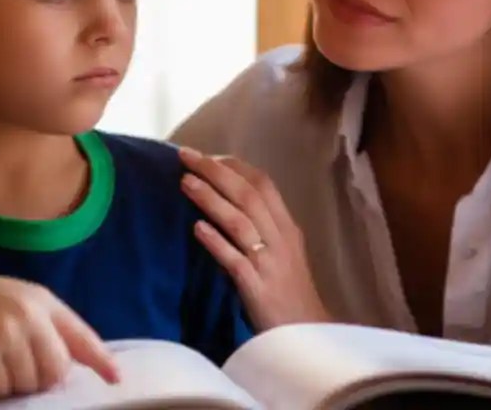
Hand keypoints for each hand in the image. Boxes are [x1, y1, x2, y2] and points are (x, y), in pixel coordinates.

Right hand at [0, 269, 118, 397]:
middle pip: (56, 370)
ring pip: (28, 384)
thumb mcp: (11, 302)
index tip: (116, 379)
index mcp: (41, 300)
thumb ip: (42, 327)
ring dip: (10, 385)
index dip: (100, 360)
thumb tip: (70, 367)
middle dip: (40, 381)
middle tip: (15, 373)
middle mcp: (28, 313)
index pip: (80, 334)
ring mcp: (5, 332)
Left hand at [178, 147, 331, 330]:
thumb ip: (260, 229)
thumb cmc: (288, 294)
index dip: (234, 166)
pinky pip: (234, 260)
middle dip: (215, 172)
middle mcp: (280, 239)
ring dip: (210, 198)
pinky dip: (216, 242)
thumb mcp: (281, 253)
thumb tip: (226, 203)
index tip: (207, 155)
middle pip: (247, 194)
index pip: (263, 184)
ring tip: (184, 182)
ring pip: (239, 221)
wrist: (306, 334)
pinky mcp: (257, 287)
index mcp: (287, 228)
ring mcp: (269, 262)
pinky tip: (196, 228)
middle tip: (186, 156)